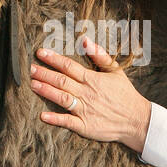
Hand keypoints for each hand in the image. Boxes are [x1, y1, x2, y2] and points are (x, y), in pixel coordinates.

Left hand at [30, 36, 151, 152]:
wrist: (136, 120)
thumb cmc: (125, 94)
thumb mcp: (116, 71)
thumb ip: (99, 55)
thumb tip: (85, 40)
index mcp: (93, 79)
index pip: (69, 66)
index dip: (53, 59)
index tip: (40, 53)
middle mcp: (87, 93)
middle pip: (61, 81)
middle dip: (44, 73)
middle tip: (30, 68)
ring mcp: (85, 110)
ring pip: (62, 98)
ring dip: (46, 91)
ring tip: (32, 85)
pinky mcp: (85, 126)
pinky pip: (68, 121)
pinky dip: (55, 119)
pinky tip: (42, 116)